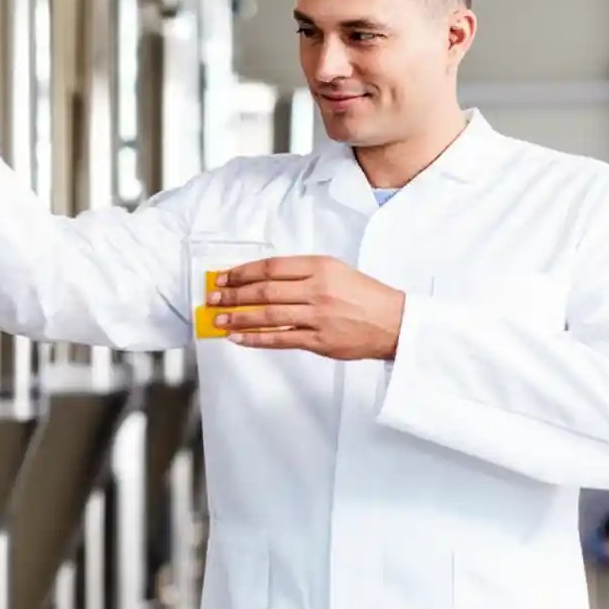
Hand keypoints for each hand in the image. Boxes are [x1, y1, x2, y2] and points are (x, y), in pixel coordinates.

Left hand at [209, 256, 404, 359]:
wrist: (394, 322)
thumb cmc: (364, 295)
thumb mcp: (336, 270)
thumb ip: (303, 273)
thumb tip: (262, 280)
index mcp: (320, 267)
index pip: (272, 267)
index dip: (244, 272)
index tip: (225, 276)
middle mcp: (317, 290)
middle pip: (265, 291)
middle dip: (234, 295)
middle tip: (214, 297)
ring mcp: (318, 317)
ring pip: (269, 316)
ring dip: (239, 318)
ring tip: (220, 319)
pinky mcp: (319, 341)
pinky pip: (280, 339)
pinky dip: (256, 339)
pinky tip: (238, 338)